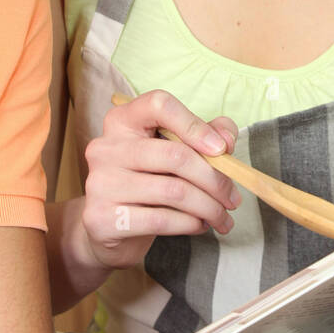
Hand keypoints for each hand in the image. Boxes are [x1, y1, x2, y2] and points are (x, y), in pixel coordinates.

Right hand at [80, 90, 241, 269]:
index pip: (159, 104)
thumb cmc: (149, 180)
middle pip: (175, 155)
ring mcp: (100, 183)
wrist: (110, 227)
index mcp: (123, 120)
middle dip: (215, 180)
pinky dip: (190, 224)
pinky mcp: (102, 218)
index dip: (195, 124)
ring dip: (209, 208)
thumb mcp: (177, 150)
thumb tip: (226, 141)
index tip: (222, 150)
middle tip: (233, 199)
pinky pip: (160, 219)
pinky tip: (199, 225)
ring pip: (173, 191)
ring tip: (222, 217)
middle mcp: (106, 147)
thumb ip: (208, 135)